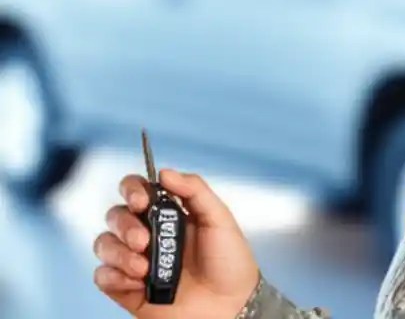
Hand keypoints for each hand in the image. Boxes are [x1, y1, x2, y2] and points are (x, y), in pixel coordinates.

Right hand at [93, 169, 261, 318]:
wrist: (231, 307)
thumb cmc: (230, 263)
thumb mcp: (220, 220)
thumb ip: (195, 190)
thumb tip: (164, 172)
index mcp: (169, 214)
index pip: (137, 190)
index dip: (131, 189)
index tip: (140, 200)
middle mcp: (148, 234)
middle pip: (115, 215)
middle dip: (125, 225)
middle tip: (144, 241)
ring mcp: (135, 261)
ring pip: (103, 244)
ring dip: (118, 253)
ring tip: (144, 268)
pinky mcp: (127, 289)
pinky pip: (102, 276)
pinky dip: (114, 277)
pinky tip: (138, 282)